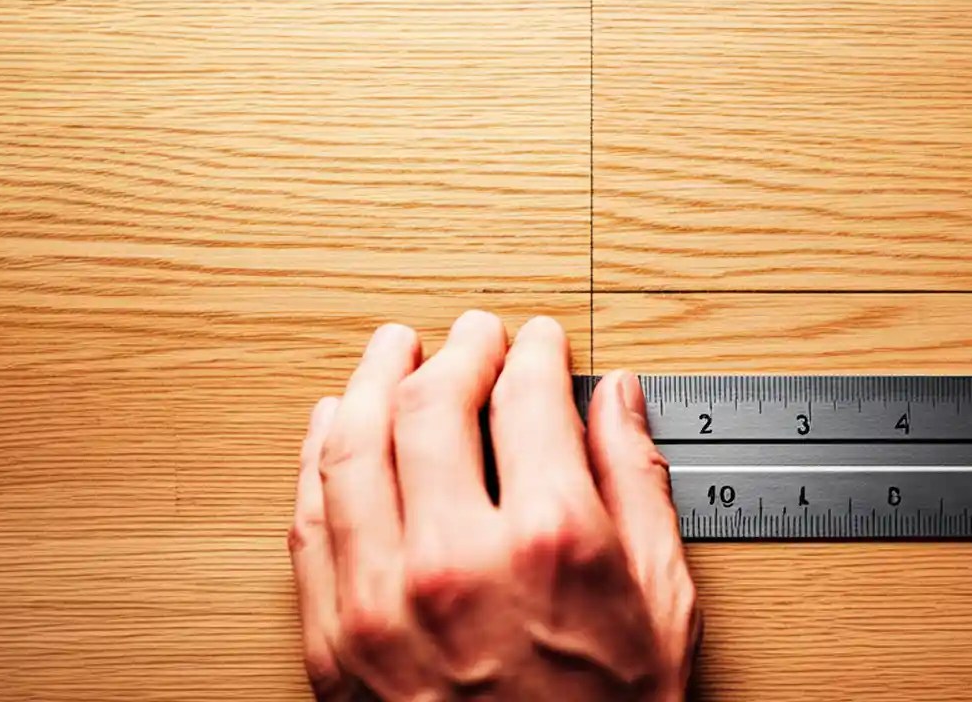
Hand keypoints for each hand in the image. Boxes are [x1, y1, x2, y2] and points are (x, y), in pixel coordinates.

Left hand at [287, 312, 699, 700]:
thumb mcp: (663, 609)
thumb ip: (639, 486)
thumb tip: (619, 401)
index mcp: (551, 544)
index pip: (529, 398)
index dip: (535, 353)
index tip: (540, 342)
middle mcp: (455, 561)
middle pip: (431, 403)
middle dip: (456, 350)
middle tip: (471, 332)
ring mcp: (380, 600)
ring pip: (352, 445)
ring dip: (370, 380)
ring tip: (391, 351)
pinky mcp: (332, 639)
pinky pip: (308, 518)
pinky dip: (318, 455)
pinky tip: (334, 425)